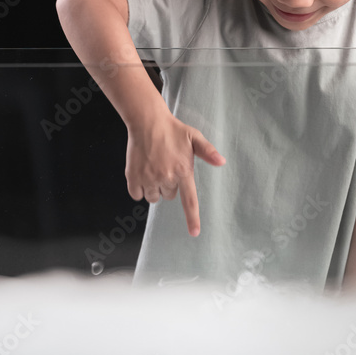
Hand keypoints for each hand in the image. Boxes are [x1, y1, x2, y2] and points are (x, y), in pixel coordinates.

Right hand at [124, 111, 224, 236]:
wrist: (147, 121)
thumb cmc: (172, 129)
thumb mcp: (194, 137)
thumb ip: (208, 152)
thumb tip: (222, 162)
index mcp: (183, 171)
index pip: (189, 200)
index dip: (192, 218)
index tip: (194, 233)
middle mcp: (166, 177)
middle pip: (170, 196)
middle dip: (169, 185)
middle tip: (167, 166)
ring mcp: (149, 178)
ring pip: (153, 197)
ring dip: (154, 188)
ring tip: (155, 168)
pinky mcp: (133, 177)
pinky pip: (137, 194)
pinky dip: (139, 187)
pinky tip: (142, 172)